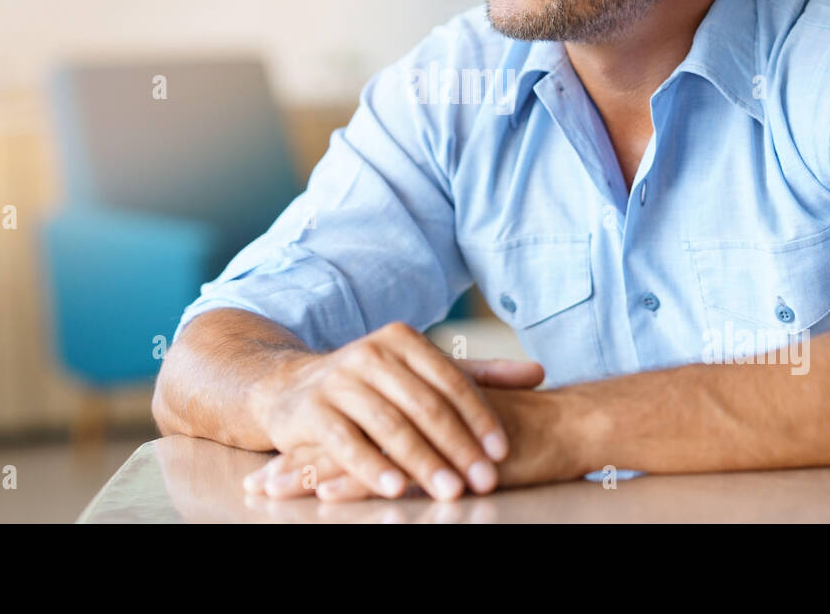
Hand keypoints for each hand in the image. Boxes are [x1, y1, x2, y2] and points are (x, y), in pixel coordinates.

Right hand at [252, 321, 543, 499]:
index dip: (478, 416)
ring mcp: (338, 380)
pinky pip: (346, 442)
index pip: (450, 379)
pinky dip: (371, 467)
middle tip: (484, 480)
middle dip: (458, 446)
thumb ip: (479, 375)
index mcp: (403, 340)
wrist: (291, 387)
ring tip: (450, 491)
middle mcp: (370, 353)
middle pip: (424, 404)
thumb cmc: (372, 385)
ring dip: (422, 462)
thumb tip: (539, 373)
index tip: (501, 451)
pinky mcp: (310, 410)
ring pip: (389, 425)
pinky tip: (394, 489)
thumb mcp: (422, 373)